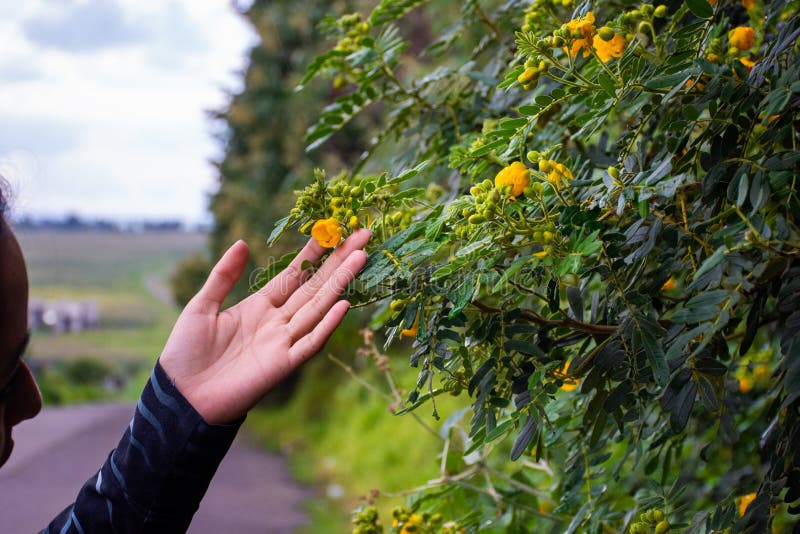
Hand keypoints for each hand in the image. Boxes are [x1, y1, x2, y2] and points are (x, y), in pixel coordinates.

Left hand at [159, 229, 370, 423]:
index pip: (294, 274)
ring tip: (360, 257)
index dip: (313, 253)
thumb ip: (223, 275)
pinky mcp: (282, 365)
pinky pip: (310, 342)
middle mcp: (277, 321)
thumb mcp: (202, 306)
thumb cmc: (187, 353)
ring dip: (340, 283)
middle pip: (314, 286)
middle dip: (339, 260)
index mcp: (259, 306)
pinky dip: (327, 325)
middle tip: (363, 235)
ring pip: (318, 307)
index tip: (332, 230)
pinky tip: (343, 305)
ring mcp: (283, 342)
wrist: (181, 396)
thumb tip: (241, 242)